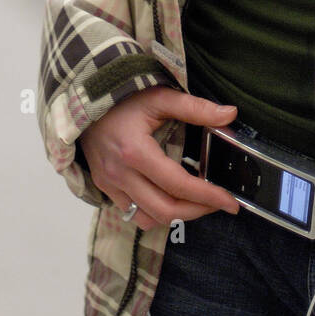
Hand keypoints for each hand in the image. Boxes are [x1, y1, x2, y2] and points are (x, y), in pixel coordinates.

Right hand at [79, 86, 240, 230]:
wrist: (84, 97)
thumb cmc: (122, 97)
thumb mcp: (160, 97)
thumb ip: (195, 108)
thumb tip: (229, 114)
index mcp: (135, 152)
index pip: (178, 185)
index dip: (208, 196)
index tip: (230, 201)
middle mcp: (120, 173)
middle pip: (165, 211)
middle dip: (197, 211)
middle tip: (217, 203)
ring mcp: (109, 183)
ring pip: (147, 218)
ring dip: (175, 216)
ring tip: (195, 202)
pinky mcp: (104, 186)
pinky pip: (132, 213)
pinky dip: (154, 212)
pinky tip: (168, 197)